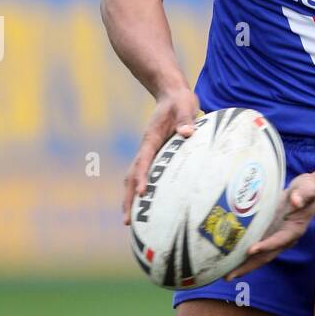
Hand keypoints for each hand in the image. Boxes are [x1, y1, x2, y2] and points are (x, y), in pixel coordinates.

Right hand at [123, 87, 200, 224]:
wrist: (172, 94)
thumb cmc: (179, 101)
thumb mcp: (184, 106)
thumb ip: (185, 119)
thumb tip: (187, 132)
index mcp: (151, 138)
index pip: (143, 161)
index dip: (141, 177)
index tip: (142, 193)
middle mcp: (146, 148)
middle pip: (131, 176)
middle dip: (128, 198)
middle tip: (127, 221)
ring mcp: (149, 152)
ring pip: (134, 178)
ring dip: (130, 198)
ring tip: (130, 221)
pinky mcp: (156, 155)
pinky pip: (146, 175)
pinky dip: (141, 190)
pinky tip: (147, 206)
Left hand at [224, 173, 314, 276]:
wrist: (311, 194)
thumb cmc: (308, 190)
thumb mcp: (307, 189)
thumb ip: (302, 195)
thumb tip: (296, 201)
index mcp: (293, 230)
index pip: (278, 240)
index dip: (265, 246)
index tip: (251, 250)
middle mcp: (285, 239)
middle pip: (266, 256)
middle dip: (248, 266)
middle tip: (229, 276)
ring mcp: (276, 238)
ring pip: (260, 256)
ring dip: (244, 266)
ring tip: (226, 275)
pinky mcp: (270, 235)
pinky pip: (257, 248)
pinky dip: (245, 257)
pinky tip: (232, 260)